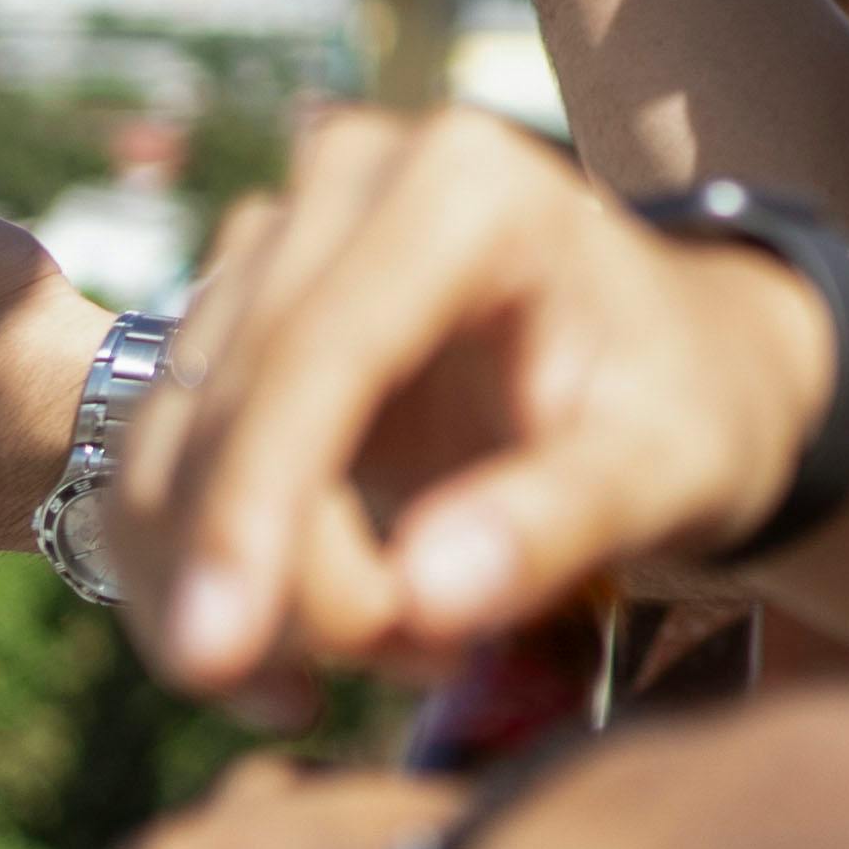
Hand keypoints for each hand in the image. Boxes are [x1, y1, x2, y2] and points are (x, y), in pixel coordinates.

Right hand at [113, 104, 835, 703]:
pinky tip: (303, 659)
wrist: (681, 367)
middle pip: (229, 408)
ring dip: (252, 593)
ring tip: (408, 646)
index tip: (219, 653)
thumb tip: (424, 594)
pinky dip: (205, 580)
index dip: (255, 506)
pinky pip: (160, 467)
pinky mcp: (234, 309)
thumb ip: (556, 523)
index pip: (316, 352)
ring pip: (171, 450)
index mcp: (463, 185)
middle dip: (281, 581)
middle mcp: (345, 180)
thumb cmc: (688, 409)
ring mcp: (275, 237)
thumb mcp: (668, 470)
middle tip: (420, 668)